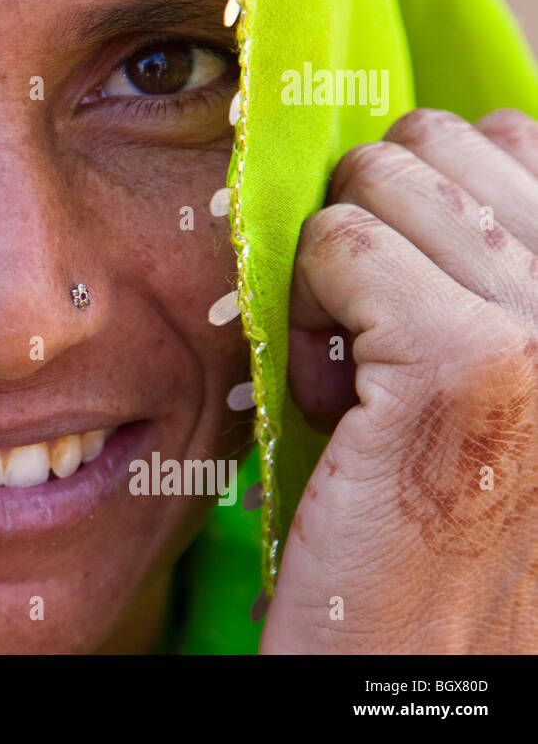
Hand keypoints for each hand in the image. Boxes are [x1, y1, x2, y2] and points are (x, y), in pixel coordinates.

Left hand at [263, 107, 537, 652]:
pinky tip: (332, 400)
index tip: (410, 315)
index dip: (421, 214)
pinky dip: (306, 311)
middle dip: (374, 231)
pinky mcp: (470, 367)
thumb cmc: (431, 523)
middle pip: (434, 140)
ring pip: (378, 179)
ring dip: (335, 276)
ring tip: (361, 384)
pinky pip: (340, 242)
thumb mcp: (491, 378)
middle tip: (378, 350)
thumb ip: (480, 268)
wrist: (425, 675)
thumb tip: (413, 151)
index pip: (510, 138)